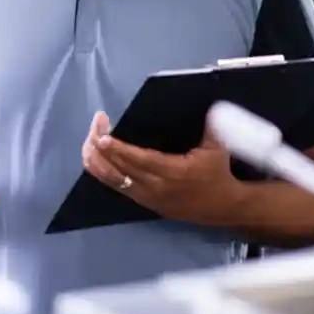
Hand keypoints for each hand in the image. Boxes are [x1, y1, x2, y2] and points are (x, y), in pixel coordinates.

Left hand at [82, 111, 248, 225]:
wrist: (223, 207)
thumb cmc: (218, 174)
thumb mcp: (217, 148)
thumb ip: (211, 126)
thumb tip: (209, 105)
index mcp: (173, 173)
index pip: (140, 160)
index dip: (119, 149)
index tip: (103, 136)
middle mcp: (155, 187)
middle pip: (120, 169)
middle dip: (102, 148)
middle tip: (96, 126)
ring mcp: (147, 197)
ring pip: (113, 181)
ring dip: (97, 161)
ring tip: (89, 140)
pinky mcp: (144, 202)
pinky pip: (117, 187)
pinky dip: (103, 172)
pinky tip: (94, 158)